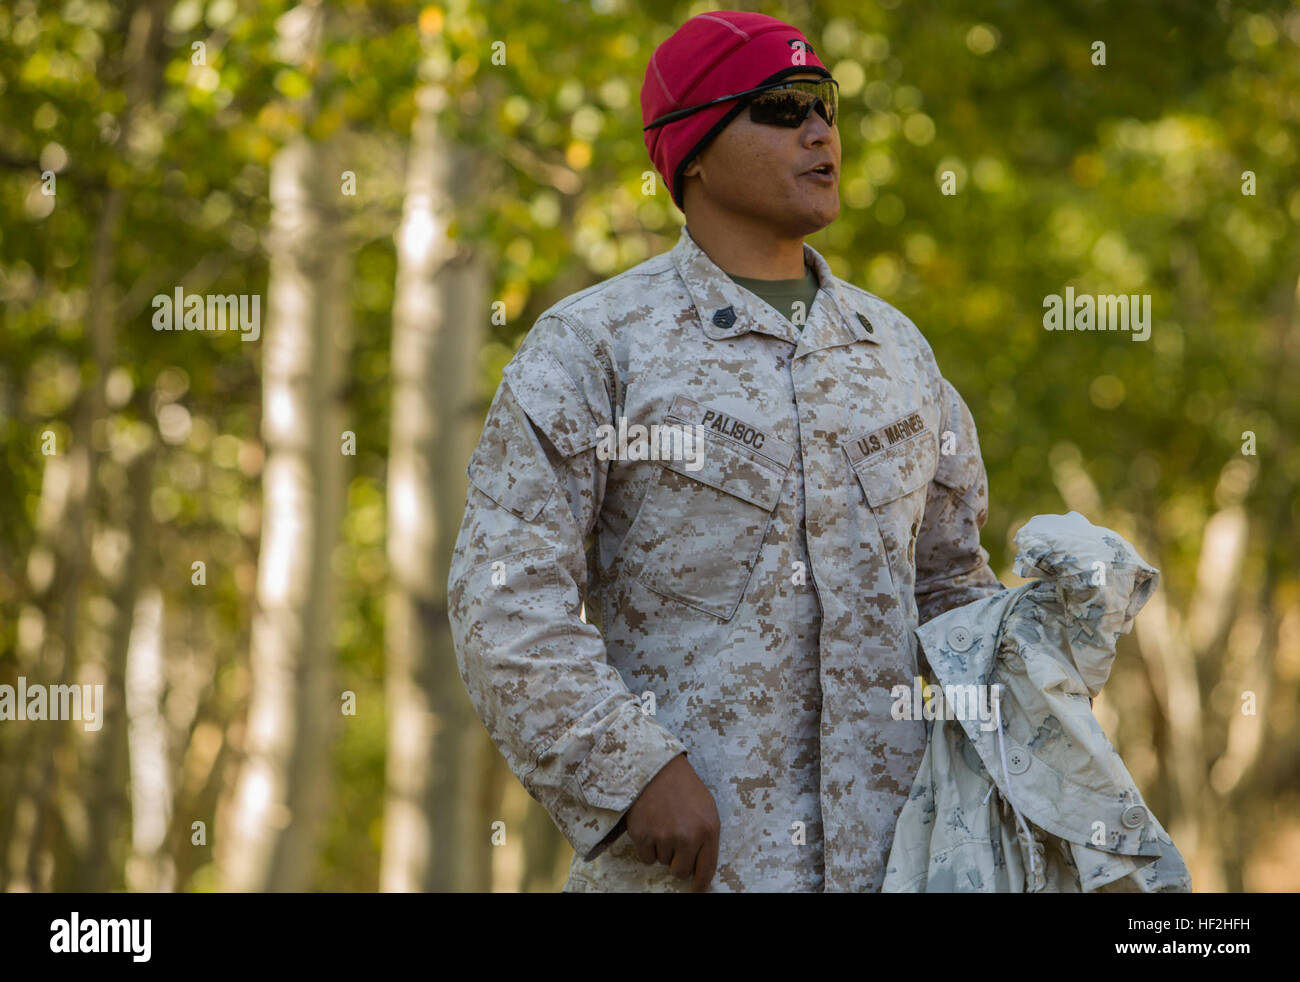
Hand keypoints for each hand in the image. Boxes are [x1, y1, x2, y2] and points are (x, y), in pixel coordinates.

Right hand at [623, 752, 720, 892]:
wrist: (656, 767)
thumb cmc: (684, 788)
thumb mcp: (707, 808)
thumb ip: (707, 837)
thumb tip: (700, 867)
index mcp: (708, 830)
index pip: (706, 870)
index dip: (700, 884)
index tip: (695, 889)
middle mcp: (687, 837)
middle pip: (680, 871)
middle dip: (677, 862)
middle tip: (674, 841)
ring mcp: (663, 836)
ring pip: (661, 862)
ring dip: (662, 849)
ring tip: (663, 823)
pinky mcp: (643, 835)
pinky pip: (646, 857)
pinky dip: (647, 846)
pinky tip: (650, 825)